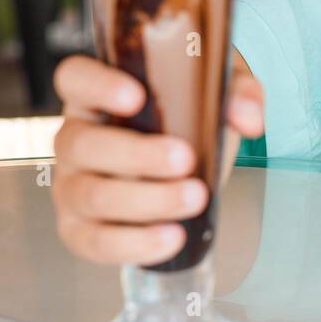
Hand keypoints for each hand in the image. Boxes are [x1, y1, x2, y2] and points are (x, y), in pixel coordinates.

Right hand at [50, 51, 264, 265]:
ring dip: (145, 201)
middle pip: (82, 143)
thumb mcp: (215, 90)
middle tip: (186, 159)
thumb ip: (237, 92)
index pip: (74, 78)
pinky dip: (134, 243)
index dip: (97, 85)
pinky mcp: (79, 228)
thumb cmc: (187, 119)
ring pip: (91, 195)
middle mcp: (75, 137)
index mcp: (95, 94)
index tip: (136, 96)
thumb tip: (248, 117)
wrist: (185, 166)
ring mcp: (71, 185)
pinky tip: (171, 236)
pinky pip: (94, 241)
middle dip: (137, 155)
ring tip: (193, 199)